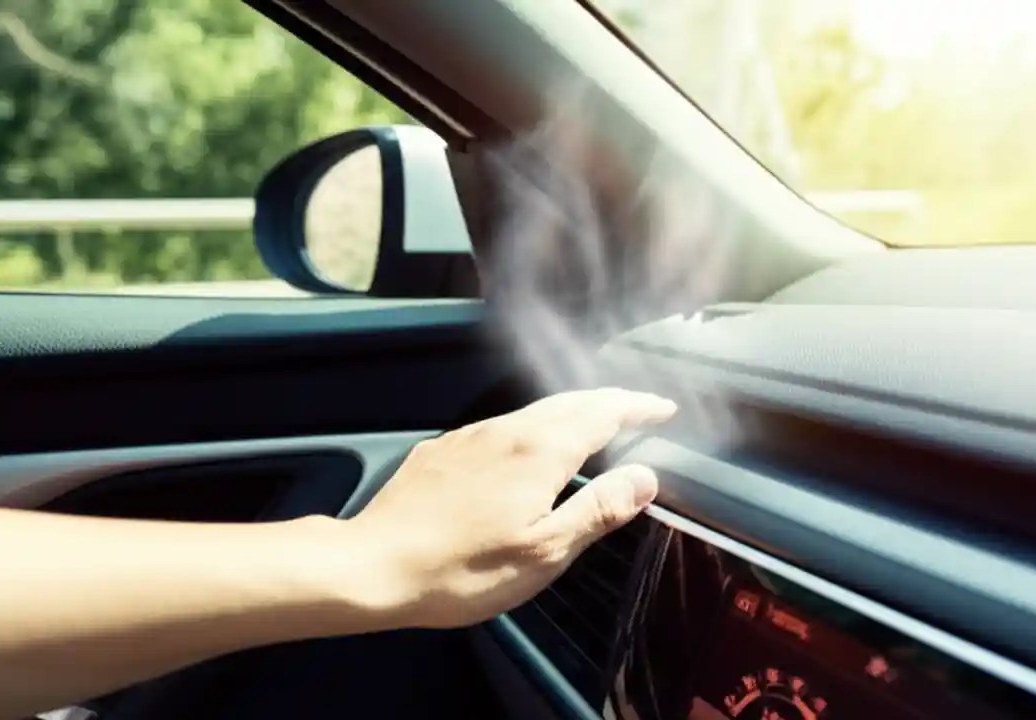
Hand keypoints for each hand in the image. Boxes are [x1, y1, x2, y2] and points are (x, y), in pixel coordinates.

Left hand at [342, 388, 676, 628]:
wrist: (371, 565)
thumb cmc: (463, 569)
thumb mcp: (545, 551)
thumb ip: (599, 508)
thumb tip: (646, 475)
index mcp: (541, 450)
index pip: (603, 412)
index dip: (638, 406)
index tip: (664, 407)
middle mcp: (507, 430)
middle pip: (570, 401)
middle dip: (609, 401)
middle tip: (638, 409)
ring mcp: (470, 436)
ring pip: (534, 411)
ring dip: (571, 411)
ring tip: (593, 425)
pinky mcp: (443, 450)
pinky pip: (502, 427)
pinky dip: (533, 428)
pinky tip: (528, 452)